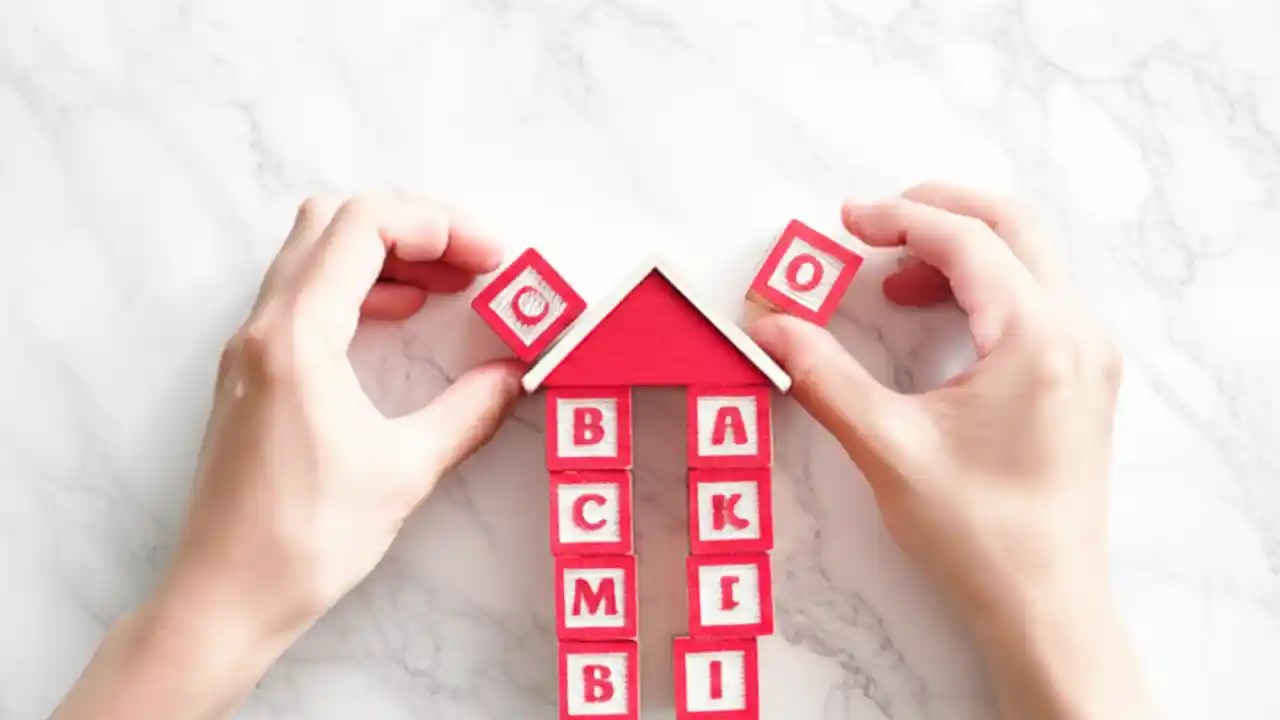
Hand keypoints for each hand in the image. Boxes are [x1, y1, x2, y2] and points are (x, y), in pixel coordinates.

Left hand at [56, 194, 522, 719]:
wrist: (223, 598)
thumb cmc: (301, 541)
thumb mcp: (404, 472)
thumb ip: (469, 412)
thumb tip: (514, 375)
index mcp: (296, 338)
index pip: (365, 226)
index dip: (439, 224)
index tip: (490, 257)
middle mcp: (264, 328)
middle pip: (335, 221)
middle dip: (413, 227)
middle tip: (471, 262)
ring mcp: (252, 348)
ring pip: (315, 253)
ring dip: (385, 254)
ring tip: (448, 287)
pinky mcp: (253, 374)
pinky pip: (304, 295)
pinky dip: (358, 287)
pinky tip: (401, 320)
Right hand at [749, 182, 1149, 719]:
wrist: (1044, 607)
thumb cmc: (977, 535)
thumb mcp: (887, 447)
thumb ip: (823, 376)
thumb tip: (769, 328)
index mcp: (1037, 338)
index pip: (966, 242)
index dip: (896, 220)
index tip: (842, 222)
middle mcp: (1076, 333)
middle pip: (1013, 226)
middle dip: (937, 210)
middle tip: (871, 223)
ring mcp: (1087, 355)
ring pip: (1027, 260)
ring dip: (958, 250)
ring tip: (890, 279)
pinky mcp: (1080, 379)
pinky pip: (1034, 299)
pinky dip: (980, 287)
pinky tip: (930, 317)